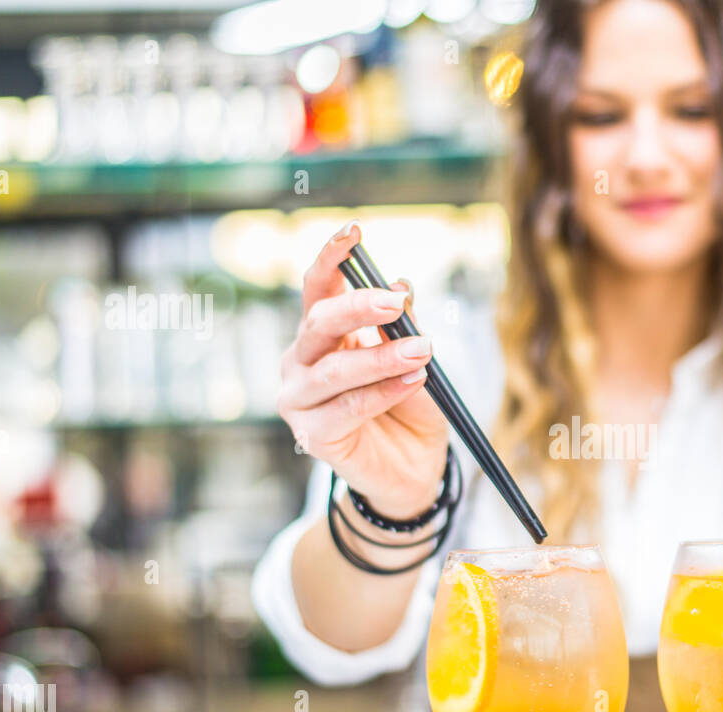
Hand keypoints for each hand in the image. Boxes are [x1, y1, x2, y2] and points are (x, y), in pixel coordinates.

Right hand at [278, 221, 448, 517]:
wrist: (412, 469)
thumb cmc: (408, 408)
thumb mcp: (414, 358)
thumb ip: (402, 326)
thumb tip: (401, 287)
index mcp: (321, 335)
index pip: (316, 288)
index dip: (331, 258)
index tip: (354, 232)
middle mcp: (301, 361)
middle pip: (319, 322)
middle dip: (358, 306)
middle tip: (395, 302)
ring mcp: (300, 399)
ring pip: (335, 369)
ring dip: (382, 356)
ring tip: (422, 351)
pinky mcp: (312, 435)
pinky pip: (349, 407)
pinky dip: (384, 392)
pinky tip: (414, 382)